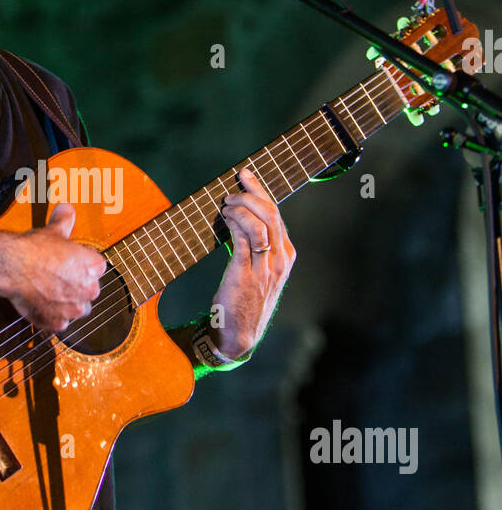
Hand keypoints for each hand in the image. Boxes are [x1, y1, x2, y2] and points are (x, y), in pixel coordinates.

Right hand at [2, 202, 106, 331]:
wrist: (13, 267)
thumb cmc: (35, 249)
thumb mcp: (53, 230)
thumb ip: (65, 220)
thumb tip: (67, 208)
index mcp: (95, 267)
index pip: (97, 267)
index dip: (82, 264)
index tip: (69, 262)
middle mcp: (89, 290)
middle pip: (89, 290)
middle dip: (77, 285)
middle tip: (58, 277)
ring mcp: (74, 309)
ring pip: (77, 308)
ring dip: (68, 303)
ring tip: (51, 292)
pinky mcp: (58, 323)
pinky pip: (60, 322)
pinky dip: (53, 316)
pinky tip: (42, 305)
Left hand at [213, 167, 295, 357]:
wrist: (240, 333)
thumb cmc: (246, 300)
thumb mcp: (261, 271)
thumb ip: (258, 247)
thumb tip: (241, 218)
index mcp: (285, 256)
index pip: (277, 215)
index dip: (260, 192)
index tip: (245, 176)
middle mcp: (279, 260)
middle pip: (271, 214)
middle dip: (250, 195)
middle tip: (232, 191)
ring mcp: (264, 268)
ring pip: (258, 224)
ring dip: (240, 208)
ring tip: (225, 205)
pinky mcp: (245, 275)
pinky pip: (242, 240)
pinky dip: (233, 223)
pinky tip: (224, 219)